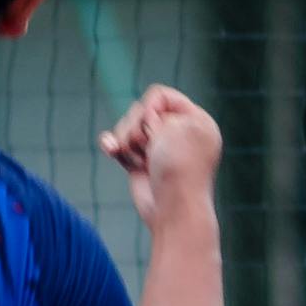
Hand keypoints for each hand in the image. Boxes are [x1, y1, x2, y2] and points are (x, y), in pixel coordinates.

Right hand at [100, 86, 220, 229]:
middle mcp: (179, 133)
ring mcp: (160, 150)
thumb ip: (153, 115)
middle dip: (135, 125)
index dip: (149, 106)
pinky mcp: (142, 164)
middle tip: (143, 144)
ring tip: (135, 157)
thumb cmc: (179, 168)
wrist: (174, 209)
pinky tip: (109, 149)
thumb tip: (138, 128)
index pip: (162, 96)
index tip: (152, 124)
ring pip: (129, 129)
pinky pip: (122, 146)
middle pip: (142, 111)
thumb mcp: (173, 127)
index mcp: (196, 121)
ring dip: (125, 139)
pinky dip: (114, 147)